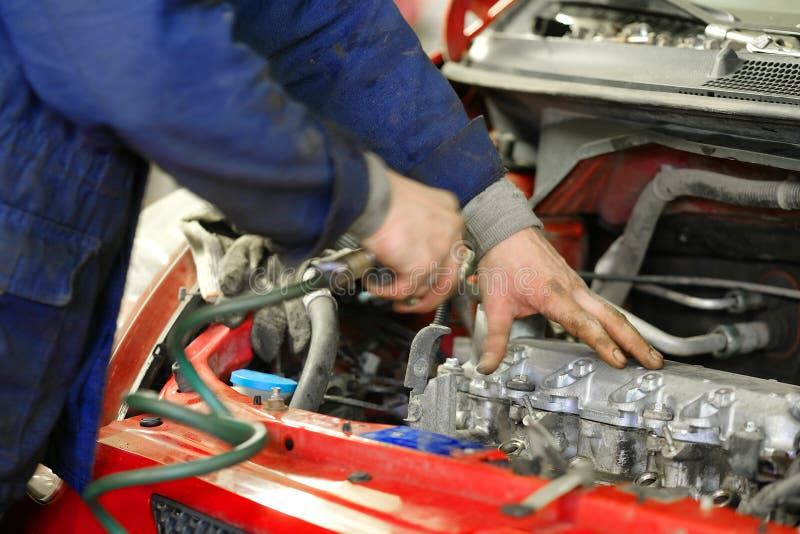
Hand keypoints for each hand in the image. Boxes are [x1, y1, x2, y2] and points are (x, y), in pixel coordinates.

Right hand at [362, 170, 463, 312]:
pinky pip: (405, 289)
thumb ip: (418, 227)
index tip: (425, 279)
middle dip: (430, 295)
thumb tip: (410, 251)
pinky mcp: (422, 264)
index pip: (453, 252)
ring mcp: (440, 249)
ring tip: (387, 292)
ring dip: (405, 295)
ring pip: (428, 286)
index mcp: (450, 213)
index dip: (437, 271)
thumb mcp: (410, 205)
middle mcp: (452, 230)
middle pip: (450, 275)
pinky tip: (374, 284)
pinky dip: (387, 291)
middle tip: (413, 301)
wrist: (369, 195)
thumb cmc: (380, 194)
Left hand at [476, 227, 662, 372]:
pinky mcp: (576, 285)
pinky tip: (623, 335)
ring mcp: (577, 286)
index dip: (601, 343)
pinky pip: (602, 306)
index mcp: (553, 295)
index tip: (618, 360)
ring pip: (611, 311)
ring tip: (649, 355)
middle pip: (611, 318)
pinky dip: (618, 322)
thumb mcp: (494, 303)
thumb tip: (487, 366)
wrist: (506, 230)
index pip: (583, 324)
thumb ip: (494, 338)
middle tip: (654, 363)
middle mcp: (572, 290)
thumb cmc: (502, 260)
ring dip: (632, 334)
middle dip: (635, 342)